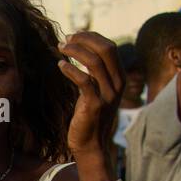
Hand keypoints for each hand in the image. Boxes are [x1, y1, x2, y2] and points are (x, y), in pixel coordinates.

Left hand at [57, 32, 123, 158]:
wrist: (92, 145)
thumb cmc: (90, 117)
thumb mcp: (97, 92)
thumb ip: (95, 74)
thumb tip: (81, 52)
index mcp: (119, 77)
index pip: (109, 47)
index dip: (91, 37)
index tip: (74, 36)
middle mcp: (117, 83)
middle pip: (106, 49)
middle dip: (85, 39)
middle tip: (66, 39)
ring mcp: (108, 94)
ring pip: (95, 62)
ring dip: (76, 51)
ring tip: (60, 48)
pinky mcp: (95, 105)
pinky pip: (84, 81)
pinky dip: (71, 70)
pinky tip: (60, 66)